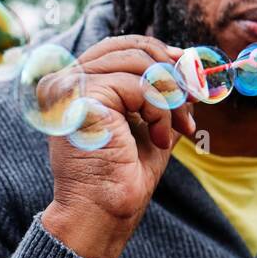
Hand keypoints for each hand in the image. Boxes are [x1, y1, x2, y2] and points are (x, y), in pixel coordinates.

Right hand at [41, 35, 197, 257]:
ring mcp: (69, 86)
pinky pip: (139, 85)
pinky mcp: (81, 97)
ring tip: (175, 130)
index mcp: (75, 83)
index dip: (160, 53)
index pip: (120, 45)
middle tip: (191, 105)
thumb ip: (161, 90)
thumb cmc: (122, 175)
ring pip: (139, 64)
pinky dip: (161, 112)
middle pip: (131, 47)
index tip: (189, 76)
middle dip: (172, 74)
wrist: (104, 212)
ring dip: (170, 98)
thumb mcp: (149, 121)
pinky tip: (160, 139)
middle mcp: (64, 79)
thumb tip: (190, 63)